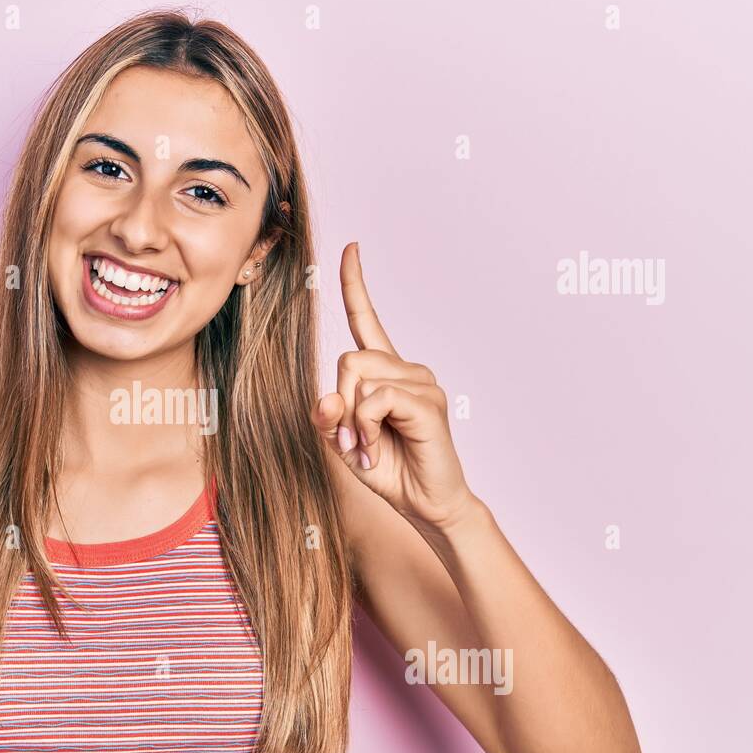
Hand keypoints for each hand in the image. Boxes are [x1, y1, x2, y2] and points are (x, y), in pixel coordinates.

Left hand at [311, 243, 477, 529]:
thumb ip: (327, 417)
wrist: (426, 503)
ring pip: (359, 378)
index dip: (356, 285)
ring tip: (370, 447)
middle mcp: (406, 368)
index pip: (366, 319)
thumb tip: (325, 397)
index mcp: (385, 371)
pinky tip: (379, 447)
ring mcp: (421, 382)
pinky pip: (377, 399)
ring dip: (354, 421)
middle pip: (347, 360)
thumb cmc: (388, 469)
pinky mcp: (427, 401)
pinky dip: (367, 427)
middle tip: (353, 440)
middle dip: (340, 404)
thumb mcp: (342, 442)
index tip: (352, 249)